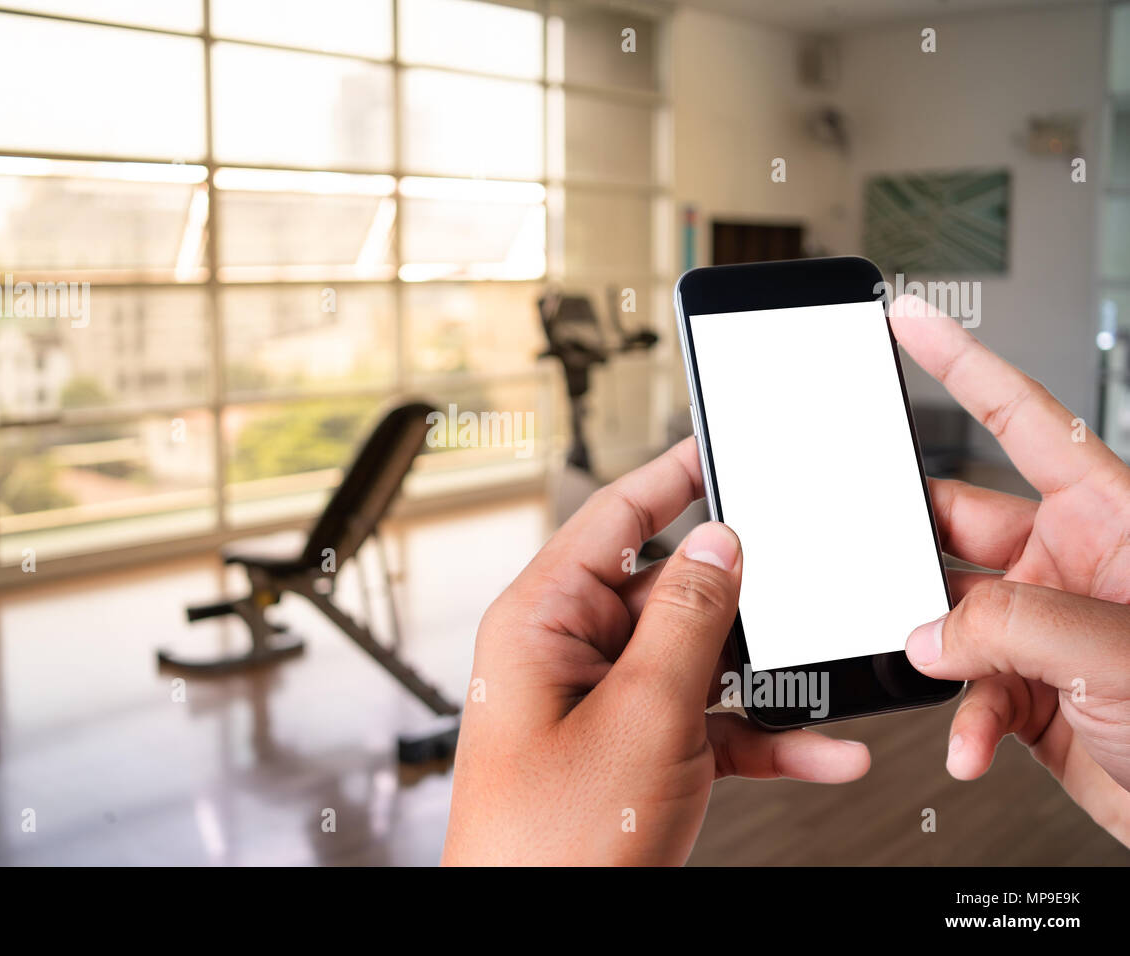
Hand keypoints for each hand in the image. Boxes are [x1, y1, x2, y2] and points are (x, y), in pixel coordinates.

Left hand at [442, 440, 869, 865]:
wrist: (539, 935)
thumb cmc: (552, 847)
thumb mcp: (641, 716)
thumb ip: (686, 620)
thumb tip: (720, 542)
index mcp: (542, 620)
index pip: (613, 518)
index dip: (672, 476)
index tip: (724, 445)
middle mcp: (567, 653)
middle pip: (667, 590)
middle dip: (739, 599)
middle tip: (803, 590)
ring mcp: (602, 705)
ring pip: (696, 660)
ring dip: (761, 675)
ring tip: (816, 682)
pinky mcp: (633, 752)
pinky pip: (705, 723)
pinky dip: (760, 736)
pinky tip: (821, 749)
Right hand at [891, 294, 1129, 846]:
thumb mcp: (1118, 649)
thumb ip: (1013, 626)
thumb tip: (928, 633)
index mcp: (1109, 517)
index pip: (1023, 419)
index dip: (963, 362)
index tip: (912, 321)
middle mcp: (1072, 563)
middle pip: (958, 525)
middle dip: (911, 552)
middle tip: (877, 567)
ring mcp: (1046, 628)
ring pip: (950, 616)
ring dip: (936, 654)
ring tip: (942, 675)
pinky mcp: (1032, 690)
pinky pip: (969, 689)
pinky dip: (960, 719)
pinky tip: (972, 743)